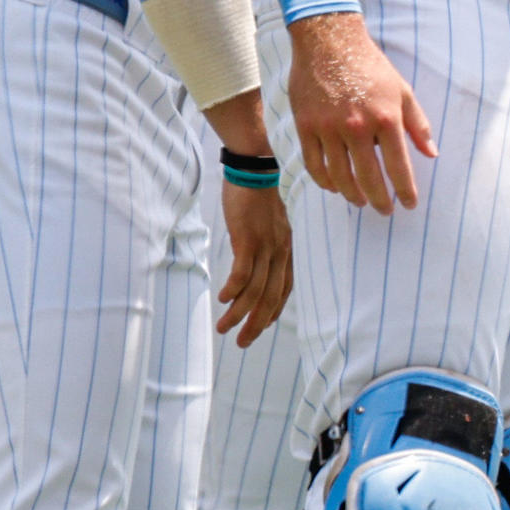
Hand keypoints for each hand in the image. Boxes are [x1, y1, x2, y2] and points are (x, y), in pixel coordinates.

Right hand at [213, 178, 292, 342]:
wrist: (255, 166)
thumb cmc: (258, 193)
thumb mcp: (268, 223)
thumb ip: (265, 244)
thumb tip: (251, 259)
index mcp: (286, 249)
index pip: (285, 289)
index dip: (274, 311)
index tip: (262, 327)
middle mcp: (280, 251)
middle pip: (271, 297)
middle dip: (257, 324)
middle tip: (242, 342)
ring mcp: (266, 246)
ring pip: (256, 290)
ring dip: (239, 313)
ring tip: (224, 328)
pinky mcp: (249, 238)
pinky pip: (243, 272)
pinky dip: (234, 290)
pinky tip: (223, 300)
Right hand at [287, 9, 432, 210]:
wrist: (329, 41)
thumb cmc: (371, 66)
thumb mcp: (403, 91)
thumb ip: (418, 124)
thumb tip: (431, 154)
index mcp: (386, 118)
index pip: (399, 167)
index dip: (405, 191)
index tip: (409, 205)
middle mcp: (357, 127)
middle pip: (369, 178)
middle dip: (379, 200)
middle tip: (385, 211)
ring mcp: (328, 128)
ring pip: (340, 177)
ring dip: (352, 195)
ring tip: (361, 201)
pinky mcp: (305, 126)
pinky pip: (314, 164)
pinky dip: (325, 182)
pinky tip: (334, 187)